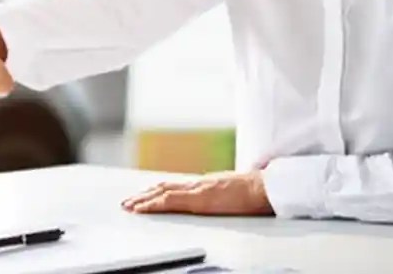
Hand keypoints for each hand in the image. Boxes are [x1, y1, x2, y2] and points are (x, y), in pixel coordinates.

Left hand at [120, 170, 272, 216]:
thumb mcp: (235, 191)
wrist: (265, 187)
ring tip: (129, 206)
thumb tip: (222, 196)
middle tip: (128, 202)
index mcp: (205, 184)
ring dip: (143, 200)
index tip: (144, 195)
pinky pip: (170, 202)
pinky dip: (153, 204)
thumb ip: (223, 193)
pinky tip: (142, 208)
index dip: (158, 191)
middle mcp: (198, 185)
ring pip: (163, 194)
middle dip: (145, 196)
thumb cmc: (256, 190)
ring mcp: (197, 191)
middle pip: (165, 188)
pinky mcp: (199, 200)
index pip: (176, 186)